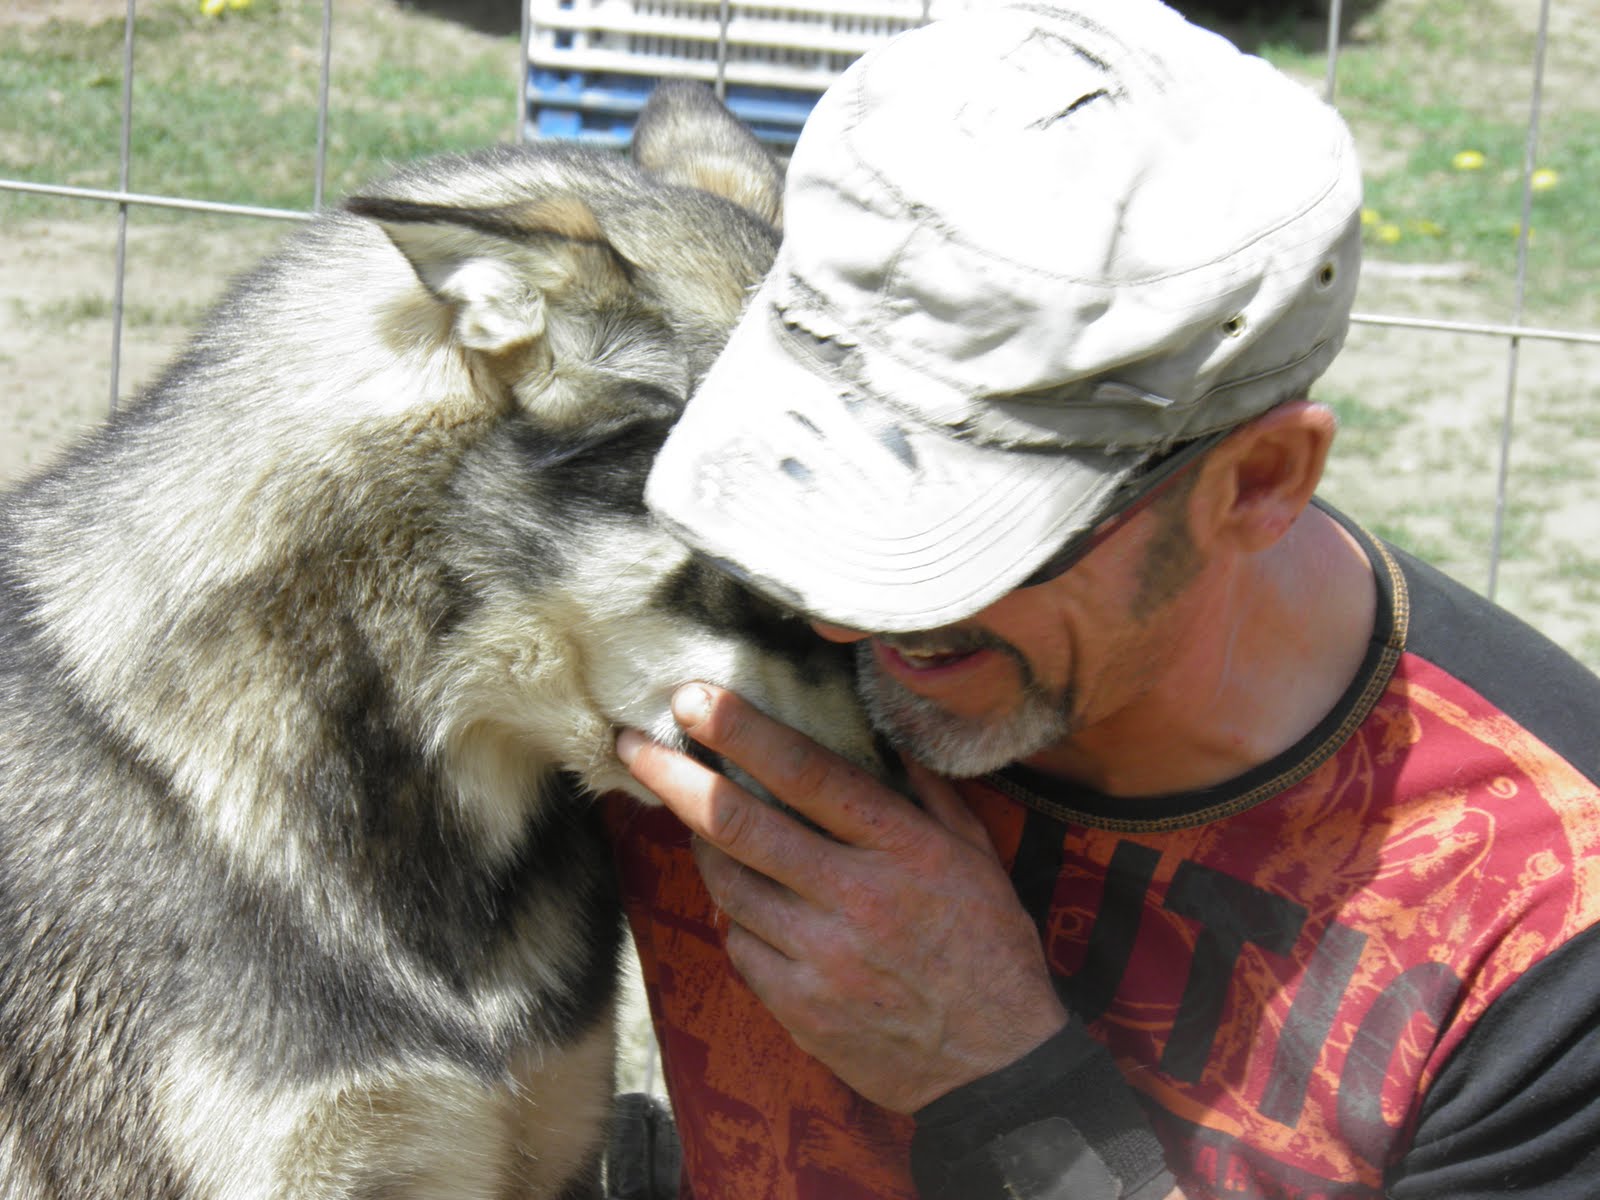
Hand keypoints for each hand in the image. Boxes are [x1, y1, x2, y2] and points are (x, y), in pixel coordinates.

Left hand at [616, 682, 1068, 1113]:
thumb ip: (924, 793)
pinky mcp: (797, 1006)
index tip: (694, 697)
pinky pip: (740, 944)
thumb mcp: (977, 856)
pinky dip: (737, 915)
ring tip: (692, 816)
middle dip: (675, 776)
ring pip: (727, 884)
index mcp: (903, 848)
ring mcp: (819, 956)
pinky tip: (748, 899)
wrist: (995, 1066)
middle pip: (740, 824)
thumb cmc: (989, 948)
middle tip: (630, 743)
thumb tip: (875, 734)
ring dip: (701, 842)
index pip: (806, 773)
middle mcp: (855, 896)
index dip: (742, 730)